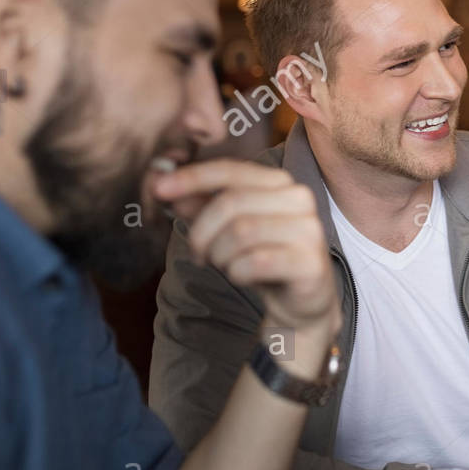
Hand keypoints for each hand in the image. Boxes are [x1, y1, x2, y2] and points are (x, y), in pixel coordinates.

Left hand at [154, 159, 340, 341]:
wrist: (301, 299)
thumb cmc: (262, 256)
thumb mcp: (227, 228)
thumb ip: (201, 205)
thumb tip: (164, 185)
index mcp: (279, 182)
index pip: (230, 170)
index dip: (192, 178)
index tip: (158, 189)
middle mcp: (299, 198)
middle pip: (231, 203)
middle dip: (203, 231)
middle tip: (197, 254)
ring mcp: (309, 229)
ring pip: (241, 232)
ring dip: (220, 255)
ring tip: (223, 265)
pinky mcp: (310, 262)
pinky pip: (255, 262)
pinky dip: (237, 272)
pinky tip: (242, 276)